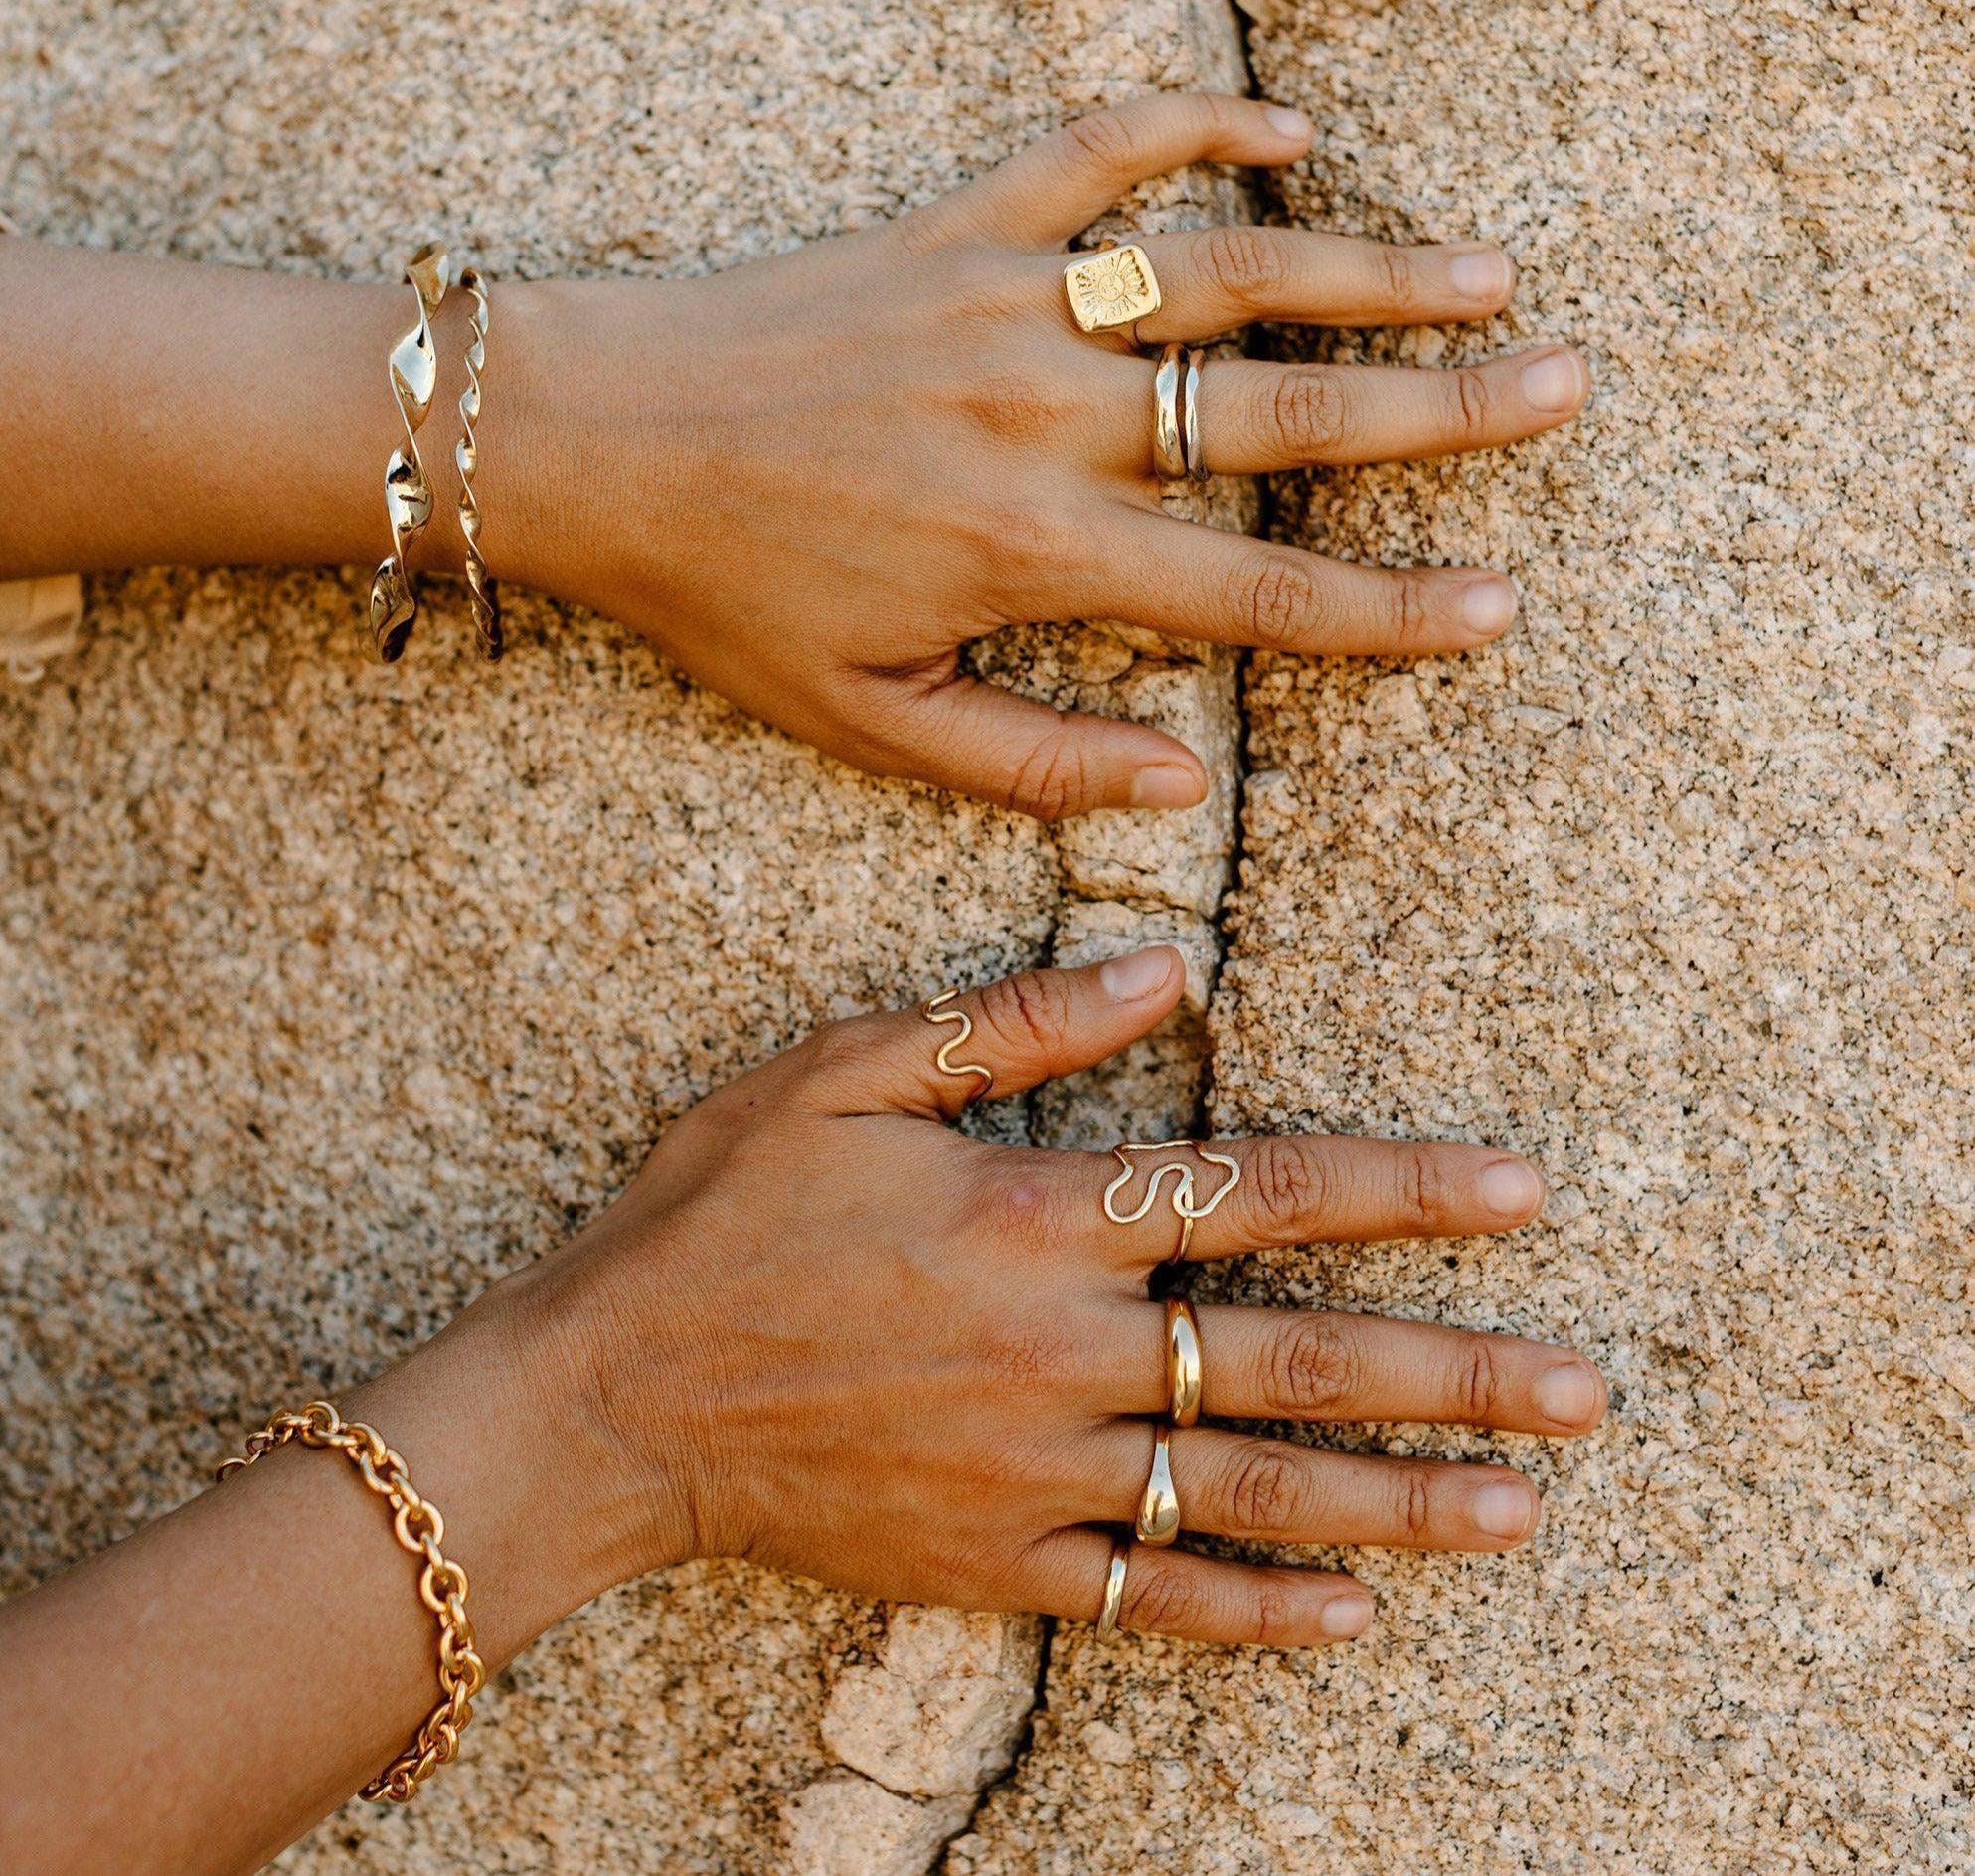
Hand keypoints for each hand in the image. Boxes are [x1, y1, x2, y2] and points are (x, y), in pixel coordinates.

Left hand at [497, 92, 1590, 819]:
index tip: (1493, 608)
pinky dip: (1193, 128)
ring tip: (1483, 270)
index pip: (1252, 597)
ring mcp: (1004, 304)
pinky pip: (1095, 150)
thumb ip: (1028, 766)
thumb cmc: (727, 596)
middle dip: (1441, 410)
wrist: (594, 441)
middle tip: (1561, 388)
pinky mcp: (954, 225)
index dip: (1386, 612)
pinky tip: (1281, 133)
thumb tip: (1176, 787)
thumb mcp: (867, 726)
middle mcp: (1043, 419)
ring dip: (1365, 268)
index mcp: (1030, 554)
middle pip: (1283, 414)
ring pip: (1223, 272)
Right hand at [520, 949, 1605, 1645]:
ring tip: (1520, 1511)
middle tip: (1584, 1388)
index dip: (1398, 1188)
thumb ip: (1013, 1025)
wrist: (606, 1400)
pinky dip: (1249, 1611)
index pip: (1257, 1191)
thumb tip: (1163, 971)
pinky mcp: (991, 1559)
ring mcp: (1033, 1469)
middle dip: (1450, 1369)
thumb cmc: (716, 1215)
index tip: (1520, 1191)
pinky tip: (1349, 1617)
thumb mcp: (843, 1075)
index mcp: (1034, 1217)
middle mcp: (1060, 1349)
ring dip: (1394, 1498)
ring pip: (1246, 1488)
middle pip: (1291, 1356)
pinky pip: (1144, 1598)